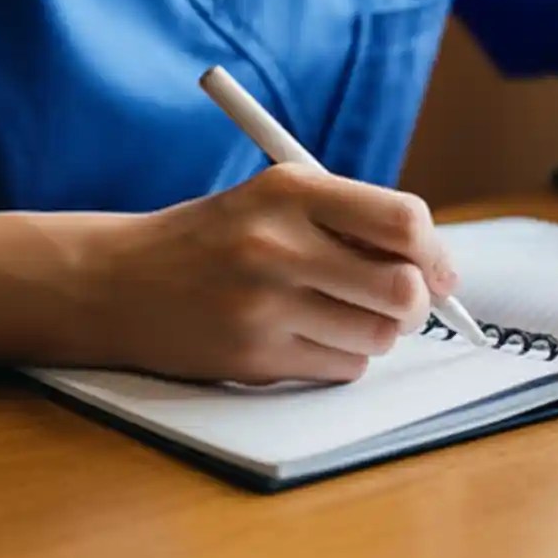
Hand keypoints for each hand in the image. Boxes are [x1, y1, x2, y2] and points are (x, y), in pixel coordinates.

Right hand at [84, 164, 454, 383]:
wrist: (118, 281)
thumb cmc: (219, 238)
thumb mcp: (278, 200)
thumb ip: (355, 220)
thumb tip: (439, 269)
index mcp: (292, 190)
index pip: (403, 221)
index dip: (435, 253)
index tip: (438, 271)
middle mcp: (278, 244)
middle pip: (402, 290)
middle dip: (418, 304)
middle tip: (406, 304)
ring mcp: (263, 304)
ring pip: (379, 336)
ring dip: (377, 332)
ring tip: (341, 314)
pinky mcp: (253, 355)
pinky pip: (344, 367)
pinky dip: (343, 357)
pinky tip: (306, 336)